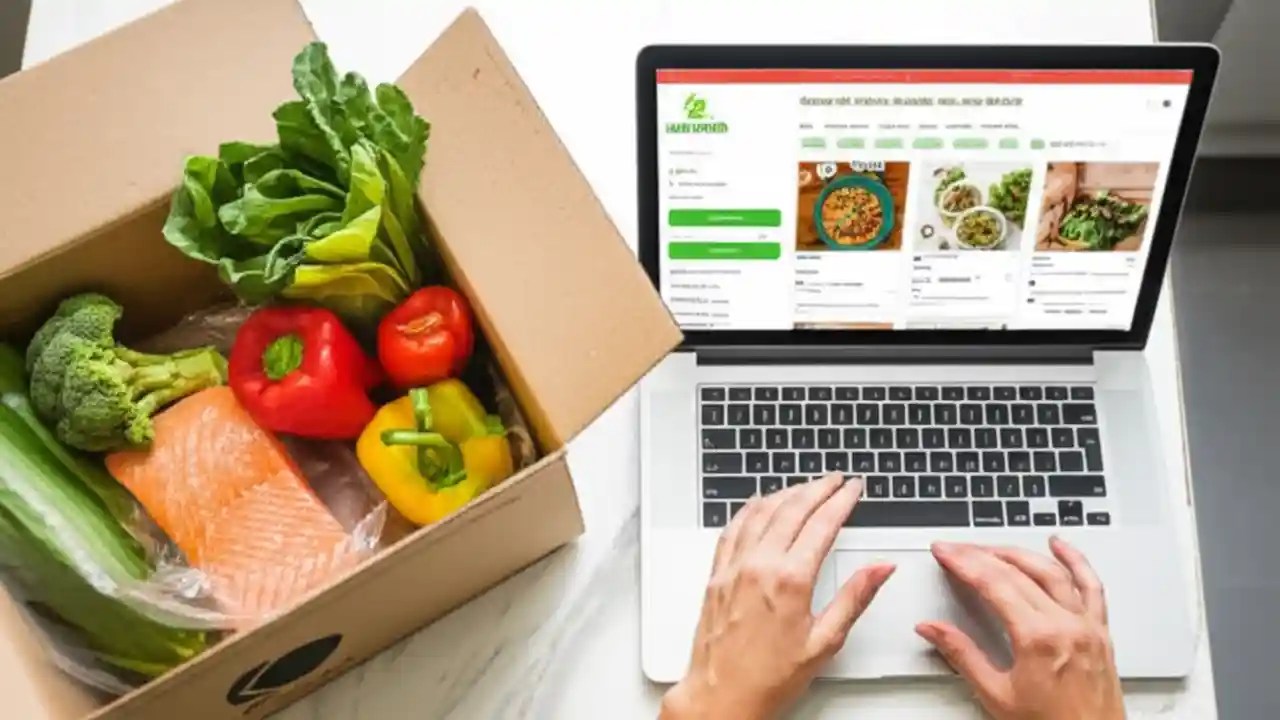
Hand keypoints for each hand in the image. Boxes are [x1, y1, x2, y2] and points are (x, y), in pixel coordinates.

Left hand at [661, 474, 895, 719]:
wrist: (720, 696)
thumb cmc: (769, 678)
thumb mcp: (825, 642)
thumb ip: (854, 598)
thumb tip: (880, 569)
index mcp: (789, 581)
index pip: (822, 524)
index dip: (842, 500)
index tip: (854, 488)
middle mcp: (758, 566)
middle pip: (792, 509)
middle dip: (817, 488)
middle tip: (835, 480)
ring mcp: (734, 567)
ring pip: (760, 512)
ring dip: (786, 493)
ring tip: (804, 486)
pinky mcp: (716, 574)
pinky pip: (732, 528)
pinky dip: (750, 509)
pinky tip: (759, 504)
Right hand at [917, 539, 1123, 719]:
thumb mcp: (996, 696)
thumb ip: (961, 655)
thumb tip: (933, 630)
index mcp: (1038, 639)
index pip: (994, 584)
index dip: (964, 562)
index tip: (946, 552)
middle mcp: (1066, 625)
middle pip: (1018, 572)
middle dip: (982, 555)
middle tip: (957, 549)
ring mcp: (1086, 626)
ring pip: (1051, 571)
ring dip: (1018, 553)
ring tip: (992, 546)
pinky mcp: (1100, 632)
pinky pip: (1091, 586)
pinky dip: (1076, 561)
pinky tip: (1060, 546)